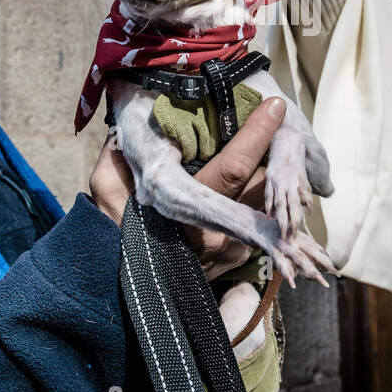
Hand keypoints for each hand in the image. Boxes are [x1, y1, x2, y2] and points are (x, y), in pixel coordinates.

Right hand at [89, 99, 288, 277]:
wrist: (125, 285)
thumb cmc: (117, 231)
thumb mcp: (108, 188)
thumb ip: (120, 154)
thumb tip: (135, 124)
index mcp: (186, 212)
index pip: (236, 167)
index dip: (258, 134)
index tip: (276, 106)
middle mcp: (217, 234)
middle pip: (264, 183)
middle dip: (277, 150)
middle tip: (284, 118)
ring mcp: (233, 250)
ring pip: (267, 201)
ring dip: (275, 173)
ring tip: (280, 142)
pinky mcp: (239, 256)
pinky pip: (260, 217)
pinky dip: (266, 195)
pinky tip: (268, 173)